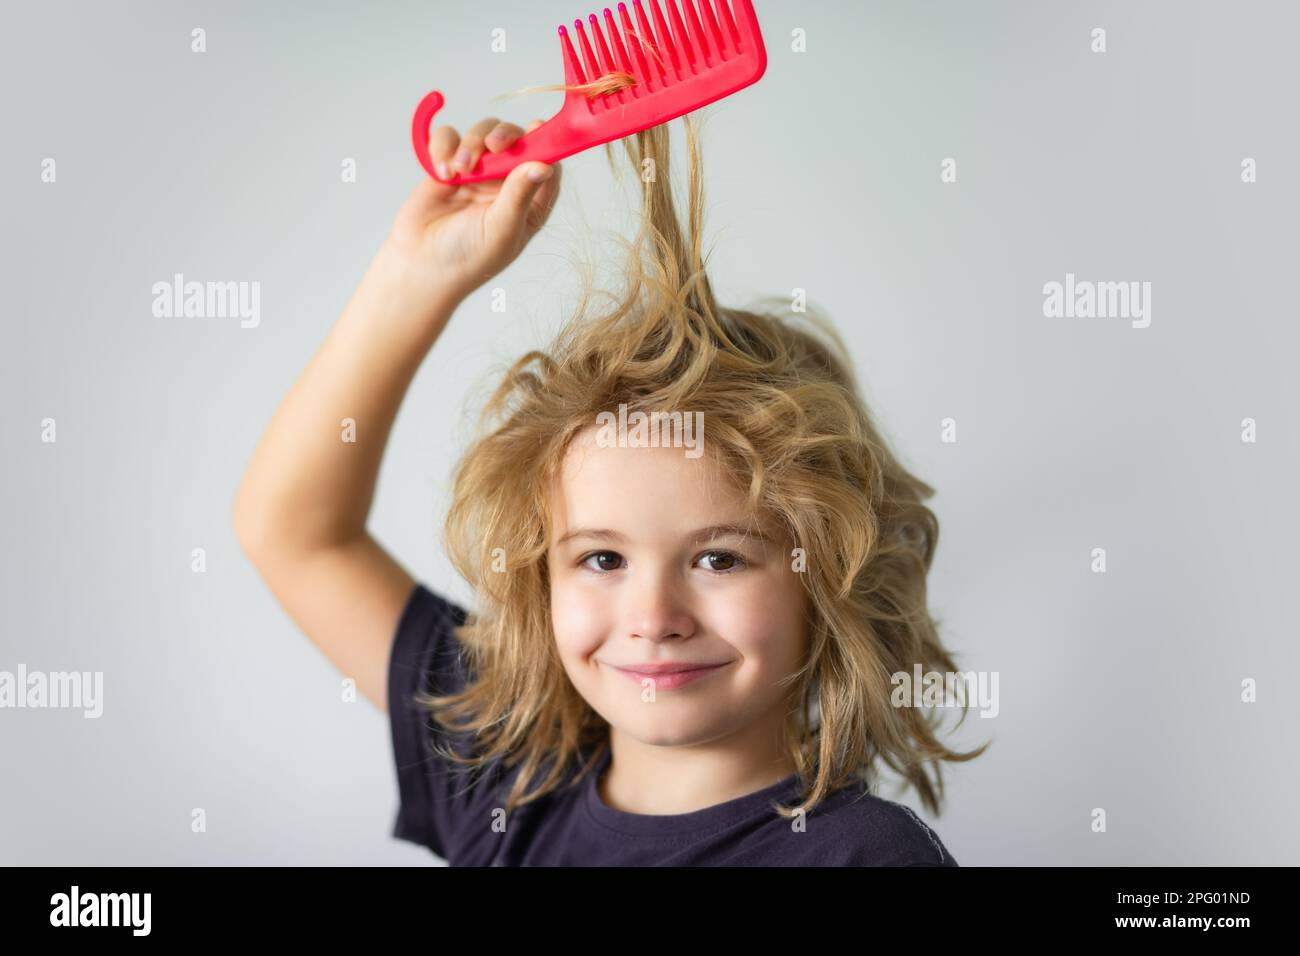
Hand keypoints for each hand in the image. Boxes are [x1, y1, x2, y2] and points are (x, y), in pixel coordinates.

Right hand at [386, 117, 562, 303]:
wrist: (423, 265)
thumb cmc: (470, 256)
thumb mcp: (502, 228)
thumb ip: (520, 195)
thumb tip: (544, 166)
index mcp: (530, 201)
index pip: (547, 163)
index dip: (546, 143)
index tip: (537, 128)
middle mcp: (507, 182)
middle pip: (515, 138)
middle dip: (504, 135)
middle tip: (492, 146)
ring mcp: (478, 171)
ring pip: (482, 132)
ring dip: (471, 144)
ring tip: (460, 171)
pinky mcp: (449, 164)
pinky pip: (449, 137)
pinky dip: (443, 147)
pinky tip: (442, 174)